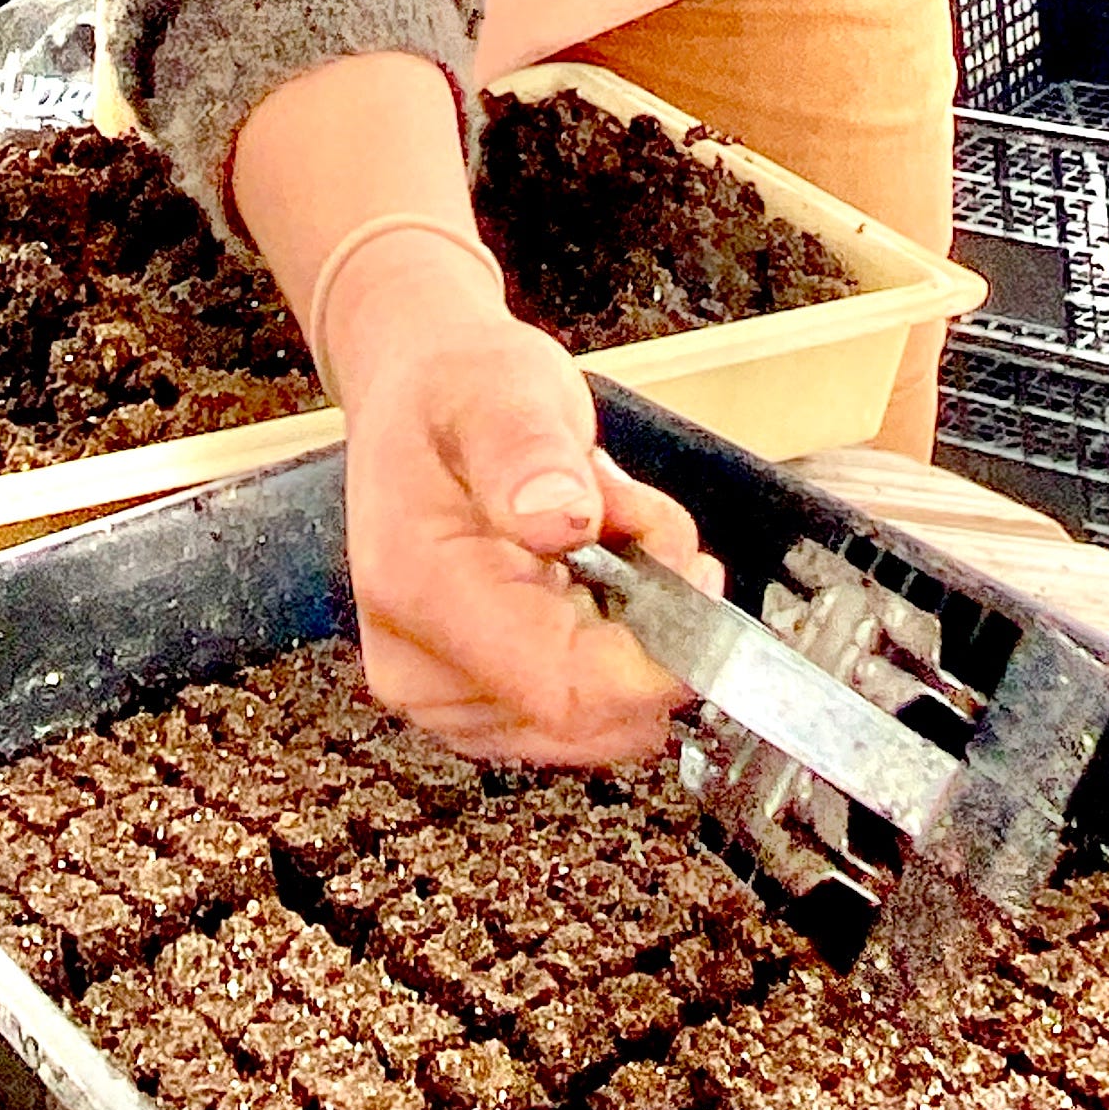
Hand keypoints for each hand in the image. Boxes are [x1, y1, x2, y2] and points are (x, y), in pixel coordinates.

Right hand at [325, 251, 718, 762]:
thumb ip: (527, 449)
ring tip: (611, 537)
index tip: (693, 571)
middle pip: (590, 719)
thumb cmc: (458, 388)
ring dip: (635, 636)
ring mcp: (440, 698)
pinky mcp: (472, 707)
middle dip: (651, 632)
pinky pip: (583, 715)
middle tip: (641, 524)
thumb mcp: (502, 386)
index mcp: (416, 588)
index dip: (657, 659)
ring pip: (598, 723)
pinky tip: (594, 577)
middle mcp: (415, 666)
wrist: (417, 395)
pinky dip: (612, 651)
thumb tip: (561, 519)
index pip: (564, 691)